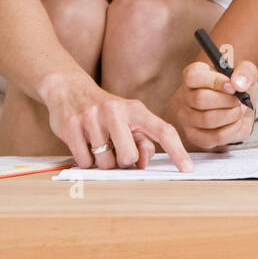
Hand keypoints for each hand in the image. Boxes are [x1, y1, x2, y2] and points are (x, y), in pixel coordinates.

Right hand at [44, 77, 193, 171]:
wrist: (69, 89)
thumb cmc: (105, 111)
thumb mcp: (127, 118)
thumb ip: (141, 139)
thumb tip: (143, 163)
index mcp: (136, 109)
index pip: (163, 130)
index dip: (178, 151)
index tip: (188, 169)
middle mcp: (116, 110)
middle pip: (129, 157)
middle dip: (123, 161)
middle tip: (115, 149)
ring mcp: (92, 118)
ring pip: (106, 163)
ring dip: (103, 162)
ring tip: (98, 144)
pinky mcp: (71, 127)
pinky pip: (84, 162)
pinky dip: (85, 160)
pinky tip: (83, 144)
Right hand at [167, 51, 257, 151]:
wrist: (239, 106)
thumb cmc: (236, 86)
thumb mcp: (245, 70)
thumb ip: (245, 72)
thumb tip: (238, 83)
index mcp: (193, 74)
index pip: (193, 77)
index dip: (215, 81)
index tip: (232, 86)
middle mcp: (185, 96)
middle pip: (200, 99)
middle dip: (227, 100)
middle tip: (239, 99)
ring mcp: (187, 118)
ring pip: (207, 119)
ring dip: (231, 115)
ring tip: (238, 109)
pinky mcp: (196, 137)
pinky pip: (215, 136)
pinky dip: (233, 129)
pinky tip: (236, 121)